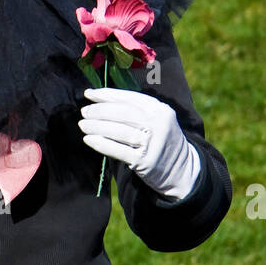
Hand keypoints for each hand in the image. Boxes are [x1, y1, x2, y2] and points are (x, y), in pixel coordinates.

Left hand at [79, 87, 201, 200]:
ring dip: (96, 127)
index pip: (129, 98)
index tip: (89, 94)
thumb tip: (101, 101)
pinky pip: (118, 150)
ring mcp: (152, 143)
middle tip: (84, 111)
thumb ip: (136, 110)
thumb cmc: (161, 141)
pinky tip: (89, 140)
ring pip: (118, 131)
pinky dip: (101, 144)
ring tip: (83, 125)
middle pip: (122, 113)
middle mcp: (158, 124)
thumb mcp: (157, 120)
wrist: (182, 170)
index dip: (107, 95)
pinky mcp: (145, 161)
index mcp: (159, 109)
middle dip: (99, 111)